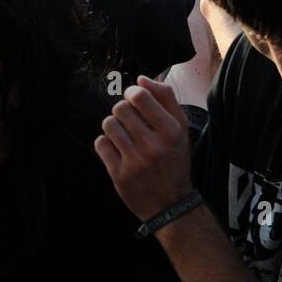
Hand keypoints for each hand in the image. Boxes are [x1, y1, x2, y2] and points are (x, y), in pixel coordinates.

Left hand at [94, 77, 193, 223]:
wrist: (170, 203)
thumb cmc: (175, 160)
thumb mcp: (181, 129)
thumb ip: (166, 99)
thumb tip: (142, 79)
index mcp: (171, 131)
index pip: (140, 96)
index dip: (132, 92)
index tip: (134, 97)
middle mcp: (153, 145)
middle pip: (121, 109)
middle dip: (122, 110)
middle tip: (129, 119)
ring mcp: (135, 161)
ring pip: (109, 125)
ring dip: (113, 126)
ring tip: (122, 133)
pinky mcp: (119, 175)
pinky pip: (101, 144)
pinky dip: (106, 143)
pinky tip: (117, 148)